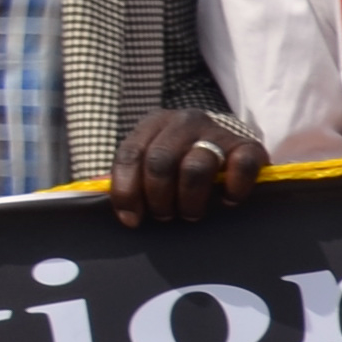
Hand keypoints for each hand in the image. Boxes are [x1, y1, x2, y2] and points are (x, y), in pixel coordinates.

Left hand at [108, 112, 261, 227]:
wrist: (233, 148)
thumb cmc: (183, 164)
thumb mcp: (153, 162)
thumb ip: (129, 174)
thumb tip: (92, 189)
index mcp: (154, 123)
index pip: (130, 154)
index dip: (126, 191)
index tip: (131, 220)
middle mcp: (184, 121)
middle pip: (160, 162)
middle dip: (159, 198)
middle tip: (165, 216)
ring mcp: (218, 131)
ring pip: (195, 167)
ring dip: (190, 200)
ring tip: (191, 213)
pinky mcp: (249, 145)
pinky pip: (241, 165)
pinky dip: (233, 189)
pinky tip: (228, 201)